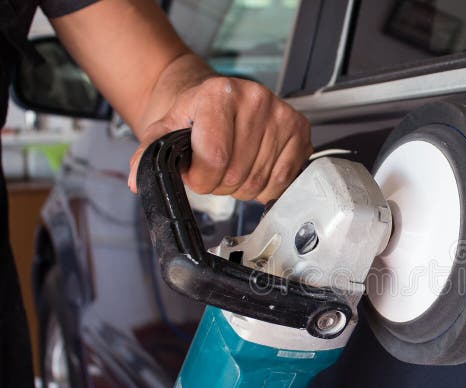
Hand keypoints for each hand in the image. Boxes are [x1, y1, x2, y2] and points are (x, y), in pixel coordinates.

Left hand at [128, 76, 311, 203]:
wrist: (214, 99)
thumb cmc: (192, 115)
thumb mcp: (163, 130)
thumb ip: (150, 154)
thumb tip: (139, 179)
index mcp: (219, 94)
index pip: (214, 160)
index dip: (200, 179)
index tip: (195, 173)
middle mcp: (255, 99)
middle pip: (237, 174)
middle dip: (220, 184)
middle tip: (214, 170)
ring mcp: (281, 115)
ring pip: (260, 181)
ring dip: (243, 187)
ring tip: (234, 167)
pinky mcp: (299, 131)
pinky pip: (283, 180)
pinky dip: (267, 186)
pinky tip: (255, 169)